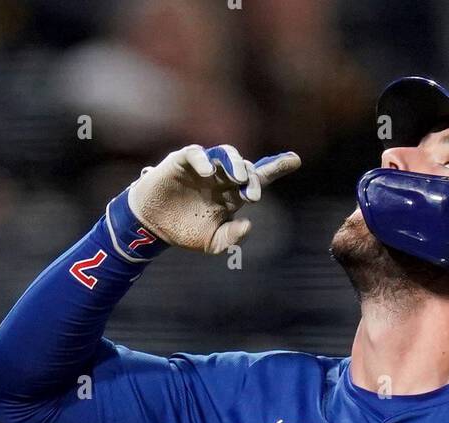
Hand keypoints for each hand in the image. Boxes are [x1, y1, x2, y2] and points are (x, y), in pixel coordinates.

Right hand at [127, 144, 300, 254]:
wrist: (153, 226)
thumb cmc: (185, 231)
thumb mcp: (212, 243)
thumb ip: (232, 237)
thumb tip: (248, 224)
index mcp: (232, 195)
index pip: (259, 178)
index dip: (277, 167)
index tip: (296, 160)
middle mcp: (221, 178)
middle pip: (245, 167)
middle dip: (254, 177)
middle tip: (254, 194)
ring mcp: (203, 168)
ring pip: (225, 154)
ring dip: (235, 163)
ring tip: (239, 177)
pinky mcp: (181, 162)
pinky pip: (196, 153)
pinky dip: (203, 159)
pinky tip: (208, 171)